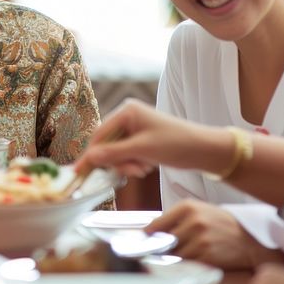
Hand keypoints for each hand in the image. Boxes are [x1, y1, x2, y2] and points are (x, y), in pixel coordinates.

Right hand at [74, 99, 195, 176]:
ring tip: (143, 169)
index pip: (100, 134)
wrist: (203, 150)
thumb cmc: (176, 144)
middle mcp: (128, 116)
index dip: (91, 154)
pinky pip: (126, 154)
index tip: (79, 172)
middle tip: (131, 172)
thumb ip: (114, 153)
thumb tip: (89, 158)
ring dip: (126, 164)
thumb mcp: (142, 150)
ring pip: (116, 152)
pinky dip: (133, 163)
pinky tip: (147, 166)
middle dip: (116, 161)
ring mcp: (134, 128)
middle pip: (106, 144)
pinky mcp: (141, 139)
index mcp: (127, 111)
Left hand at [147, 199, 283, 269]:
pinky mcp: (206, 255)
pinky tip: (195, 260)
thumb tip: (150, 233)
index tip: (145, 242)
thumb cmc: (221, 224)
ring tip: (186, 254)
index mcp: (187, 207)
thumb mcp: (199, 211)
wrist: (248, 239)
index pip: (156, 224)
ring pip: (174, 255)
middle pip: (163, 242)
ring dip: (175, 259)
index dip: (149, 236)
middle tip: (164, 252)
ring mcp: (200, 239)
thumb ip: (176, 219)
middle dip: (162, 249)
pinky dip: (187, 265)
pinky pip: (187, 264)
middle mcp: (193, 221)